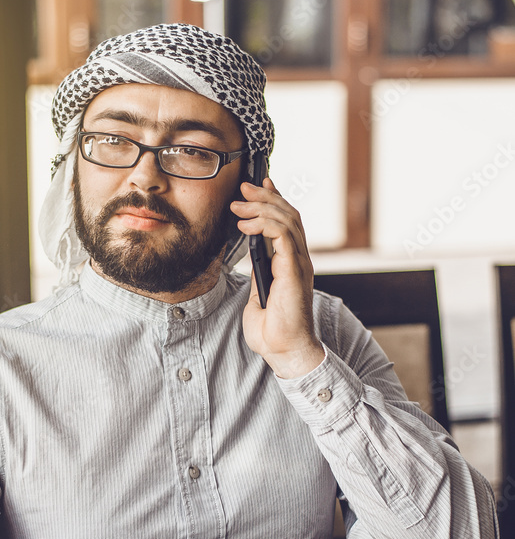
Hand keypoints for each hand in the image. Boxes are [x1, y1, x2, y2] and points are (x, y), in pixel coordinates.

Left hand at [232, 177, 324, 378]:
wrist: (284, 350)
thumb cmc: (272, 330)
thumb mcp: (258, 295)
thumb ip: (259, 274)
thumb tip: (252, 260)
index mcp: (291, 263)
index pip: (287, 222)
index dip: (274, 201)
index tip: (256, 188)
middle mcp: (299, 260)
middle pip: (289, 214)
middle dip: (265, 196)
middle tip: (243, 188)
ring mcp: (299, 264)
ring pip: (287, 220)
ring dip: (261, 207)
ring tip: (238, 205)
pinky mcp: (294, 271)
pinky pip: (283, 236)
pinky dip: (264, 224)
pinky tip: (245, 225)